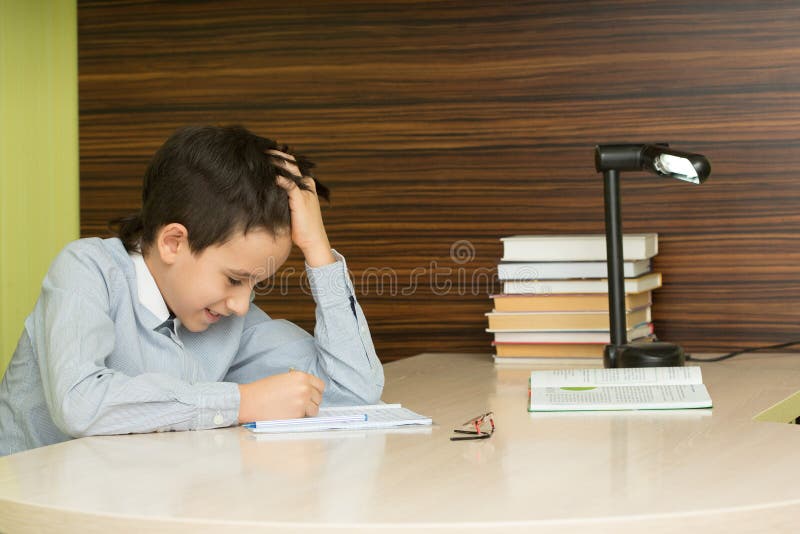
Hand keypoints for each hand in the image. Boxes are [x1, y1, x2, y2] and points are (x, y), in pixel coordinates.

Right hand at [237, 370, 325, 422]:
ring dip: (308, 411)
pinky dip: (299, 417)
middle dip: (311, 401)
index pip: (320, 385)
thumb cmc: (263, 390)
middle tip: (300, 403)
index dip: (316, 391)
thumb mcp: (284, 378)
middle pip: (319, 398)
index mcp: (301, 377)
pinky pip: (304, 417)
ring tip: (295, 409)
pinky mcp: (297, 416)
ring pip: (315, 409)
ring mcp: (302, 403)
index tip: (311, 394)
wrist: (250, 401)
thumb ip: (298, 382)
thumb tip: (308, 388)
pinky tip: (288, 413)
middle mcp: (304, 389)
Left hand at [270, 150, 335, 266]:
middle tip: (261, 150)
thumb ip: (283, 197)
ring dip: (276, 163)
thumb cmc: (301, 227)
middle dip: (276, 155)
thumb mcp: (291, 208)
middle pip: (291, 163)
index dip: (280, 157)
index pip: (292, 165)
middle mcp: (306, 185)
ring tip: (262, 157)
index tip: (266, 152)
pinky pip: (289, 184)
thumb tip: (267, 191)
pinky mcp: (300, 199)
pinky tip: (269, 176)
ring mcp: (304, 191)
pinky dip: (279, 178)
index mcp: (305, 184)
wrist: (313, 240)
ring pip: (290, 170)